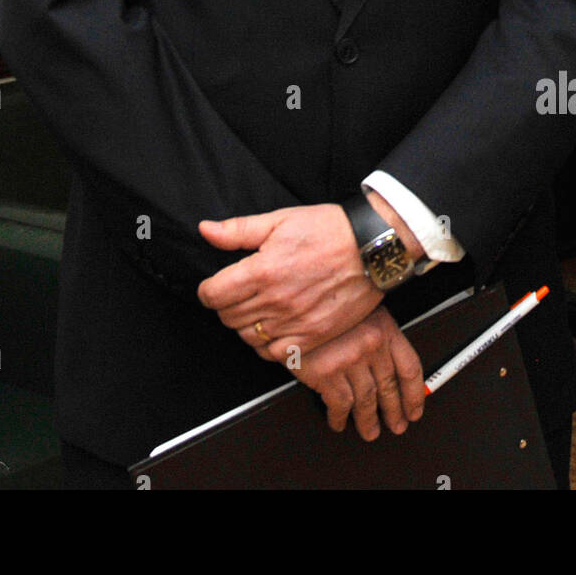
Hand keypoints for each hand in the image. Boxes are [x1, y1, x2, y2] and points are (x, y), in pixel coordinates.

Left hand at [197, 203, 380, 360]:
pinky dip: (267, 345)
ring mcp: (294, 323)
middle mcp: (275, 301)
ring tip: (255, 309)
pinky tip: (272, 328)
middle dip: (225, 305)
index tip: (214, 286)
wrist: (370, 248)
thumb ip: (238, 230)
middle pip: (228, 317)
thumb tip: (205, 230)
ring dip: (245, 325)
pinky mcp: (313, 337)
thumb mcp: (279, 220)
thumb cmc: (327, 229)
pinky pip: (275, 354)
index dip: (208, 290)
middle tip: (236, 294)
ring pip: (248, 337)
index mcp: (262, 271)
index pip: (213, 295)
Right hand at [291, 306, 424, 441]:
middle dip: (394, 412)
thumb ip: (377, 334)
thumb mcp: (360, 308)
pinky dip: (340, 418)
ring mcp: (349, 361)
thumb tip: (391, 366)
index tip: (414, 408)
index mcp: (384, 329)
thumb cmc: (327, 302)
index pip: (409, 368)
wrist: (295, 299)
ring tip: (370, 430)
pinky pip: (339, 405)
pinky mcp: (326, 373)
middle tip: (396, 424)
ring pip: (366, 402)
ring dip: (368, 421)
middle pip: (389, 388)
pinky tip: (339, 421)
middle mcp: (371, 346)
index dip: (414, 394)